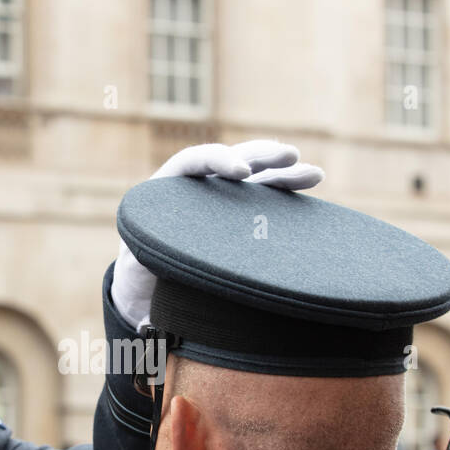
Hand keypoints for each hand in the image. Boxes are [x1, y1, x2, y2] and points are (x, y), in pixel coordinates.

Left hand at [110, 140, 323, 330]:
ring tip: (314, 174)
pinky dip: (287, 193)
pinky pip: (265, 201)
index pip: (193, 163)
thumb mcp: (135, 264)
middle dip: (262, 156)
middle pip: (232, 161)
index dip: (218, 161)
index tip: (240, 173)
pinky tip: (311, 188)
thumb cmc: (137, 275)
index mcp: (166, 189)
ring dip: (284, 172)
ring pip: (256, 179)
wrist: (147, 293)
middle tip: (289, 156)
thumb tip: (153, 269)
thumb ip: (142, 258)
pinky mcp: (240, 220)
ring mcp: (222, 203)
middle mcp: (199, 189)